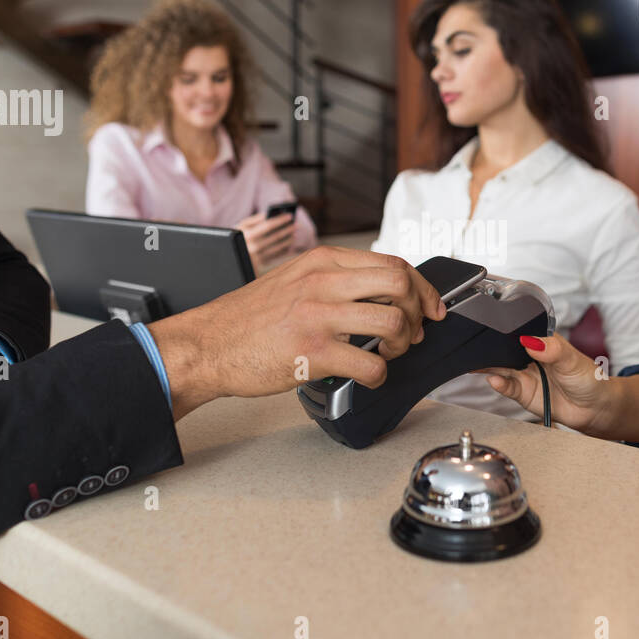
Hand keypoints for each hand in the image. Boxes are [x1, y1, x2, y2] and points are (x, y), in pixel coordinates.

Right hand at [147, 246, 445, 419]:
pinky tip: (367, 377)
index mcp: (323, 261)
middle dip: (420, 312)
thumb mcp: (294, 279)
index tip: (431, 307)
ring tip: (387, 354)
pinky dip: (379, 376)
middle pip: (401, 285)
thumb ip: (334, 279)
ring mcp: (318, 316)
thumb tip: (382, 292)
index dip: (423, 288)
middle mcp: (323, 282)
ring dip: (402, 344)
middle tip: (413, 333)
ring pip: (393, 322)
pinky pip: (370, 365)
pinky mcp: (312, 352)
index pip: (393, 264)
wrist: (207, 344)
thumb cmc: (249, 318)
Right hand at [237, 211, 296, 274]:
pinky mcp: (260, 266)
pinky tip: (288, 244)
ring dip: (288, 240)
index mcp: (246, 235)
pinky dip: (283, 249)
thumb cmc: (236, 239)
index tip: (290, 216)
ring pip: (277, 247)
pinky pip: (275, 256)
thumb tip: (270, 214)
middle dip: (287, 230)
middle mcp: (251, 247)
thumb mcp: (240, 228)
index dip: (280, 220)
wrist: (228, 260)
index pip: (268, 225)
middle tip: (296, 225)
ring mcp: (256, 258)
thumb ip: (255, 220)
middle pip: (275, 237)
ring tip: (294, 234)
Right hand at [478, 333, 617, 433]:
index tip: (492, 328)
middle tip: (477, 347)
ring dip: (488, 366)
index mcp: (542, 341)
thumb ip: (552, 350)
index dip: (505, 330)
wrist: (595, 409)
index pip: (519, 332)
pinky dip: (499, 384)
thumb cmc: (589, 379)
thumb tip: (532, 341)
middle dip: (491, 348)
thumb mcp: (572, 360)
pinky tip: (494, 380)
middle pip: (505, 350)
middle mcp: (530, 357)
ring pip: (501, 368)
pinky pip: (507, 387)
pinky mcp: (523, 393)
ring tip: (477, 363)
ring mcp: (525, 375)